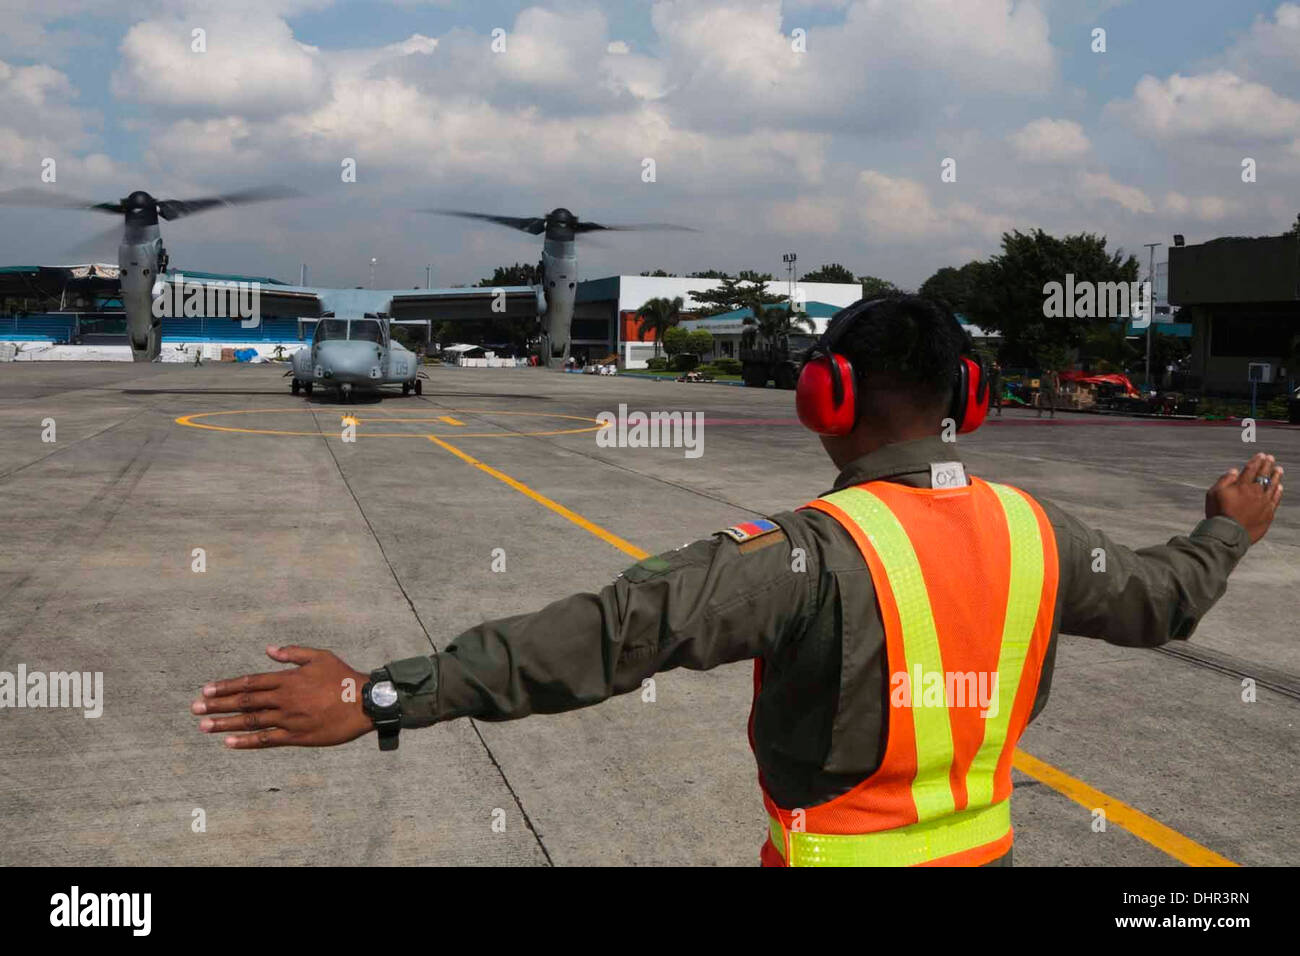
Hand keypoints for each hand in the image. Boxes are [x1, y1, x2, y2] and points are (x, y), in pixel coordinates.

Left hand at [192, 645, 374, 748]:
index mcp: (288, 679)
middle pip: (244, 702)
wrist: (365, 703)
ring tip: (203, 726)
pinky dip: (246, 741)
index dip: (226, 686)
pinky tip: (229, 743)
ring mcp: (289, 719)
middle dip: (217, 705)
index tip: (206, 689)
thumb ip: (293, 653)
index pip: (249, 682)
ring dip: (224, 723)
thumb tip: (269, 650)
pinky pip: (266, 740)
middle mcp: (284, 699)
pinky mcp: (297, 737)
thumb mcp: (320, 656)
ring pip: (250, 721)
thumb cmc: (344, 678)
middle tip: (194, 708)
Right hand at [1205, 453, 1282, 543]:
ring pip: (1272, 486)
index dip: (1256, 461)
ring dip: (1276, 476)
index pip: (1251, 469)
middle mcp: (1255, 492)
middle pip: (1263, 475)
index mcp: (1242, 485)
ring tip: (1279, 469)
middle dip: (1267, 465)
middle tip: (1271, 458)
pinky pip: (1275, 499)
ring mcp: (1263, 502)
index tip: (1261, 455)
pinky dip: (1278, 492)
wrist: (1229, 533)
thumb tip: (1234, 471)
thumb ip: (1225, 480)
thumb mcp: (1213, 493)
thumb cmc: (1218, 513)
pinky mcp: (1268, 513)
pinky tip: (1279, 487)